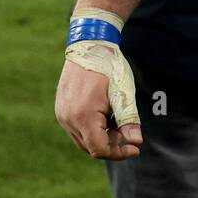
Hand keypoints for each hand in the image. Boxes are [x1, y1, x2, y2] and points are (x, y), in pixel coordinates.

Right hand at [55, 45, 142, 160]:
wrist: (90, 43)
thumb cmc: (109, 66)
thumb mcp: (123, 92)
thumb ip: (128, 118)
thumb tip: (136, 141)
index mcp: (83, 116)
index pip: (99, 149)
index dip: (118, 153)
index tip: (135, 149)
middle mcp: (68, 119)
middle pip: (91, 147)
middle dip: (112, 144)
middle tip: (129, 130)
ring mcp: (61, 114)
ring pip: (83, 139)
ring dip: (102, 136)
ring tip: (117, 117)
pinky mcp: (60, 109)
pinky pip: (77, 128)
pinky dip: (92, 128)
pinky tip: (105, 113)